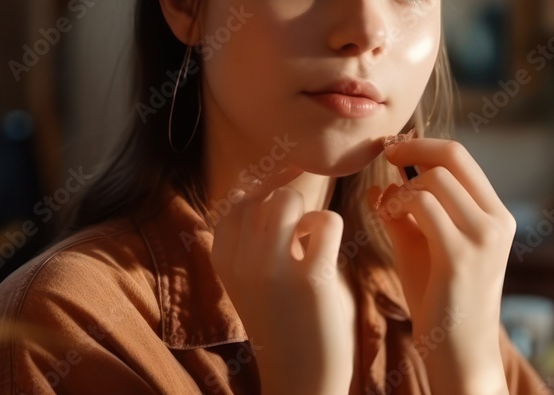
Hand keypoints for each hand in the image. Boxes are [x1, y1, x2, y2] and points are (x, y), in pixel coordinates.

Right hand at [210, 166, 353, 394]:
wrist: (300, 381)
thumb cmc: (280, 320)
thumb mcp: (248, 278)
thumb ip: (246, 235)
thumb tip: (251, 178)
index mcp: (223, 260)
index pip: (236, 200)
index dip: (263, 197)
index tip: (280, 223)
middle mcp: (242, 262)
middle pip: (264, 195)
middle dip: (289, 206)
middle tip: (300, 238)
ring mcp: (274, 270)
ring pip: (290, 198)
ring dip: (308, 215)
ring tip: (310, 245)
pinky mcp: (312, 279)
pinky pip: (326, 220)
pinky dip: (331, 232)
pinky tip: (325, 259)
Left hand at [367, 138, 515, 393]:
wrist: (458, 353)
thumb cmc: (439, 300)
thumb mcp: (421, 246)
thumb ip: (404, 213)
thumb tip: (378, 184)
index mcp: (496, 215)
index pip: (461, 157)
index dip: (423, 144)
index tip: (393, 147)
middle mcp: (497, 221)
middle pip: (452, 156)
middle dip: (412, 148)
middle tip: (384, 154)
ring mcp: (483, 238)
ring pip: (435, 179)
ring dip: (402, 187)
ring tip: (389, 211)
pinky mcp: (462, 256)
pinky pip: (424, 205)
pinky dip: (398, 204)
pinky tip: (388, 219)